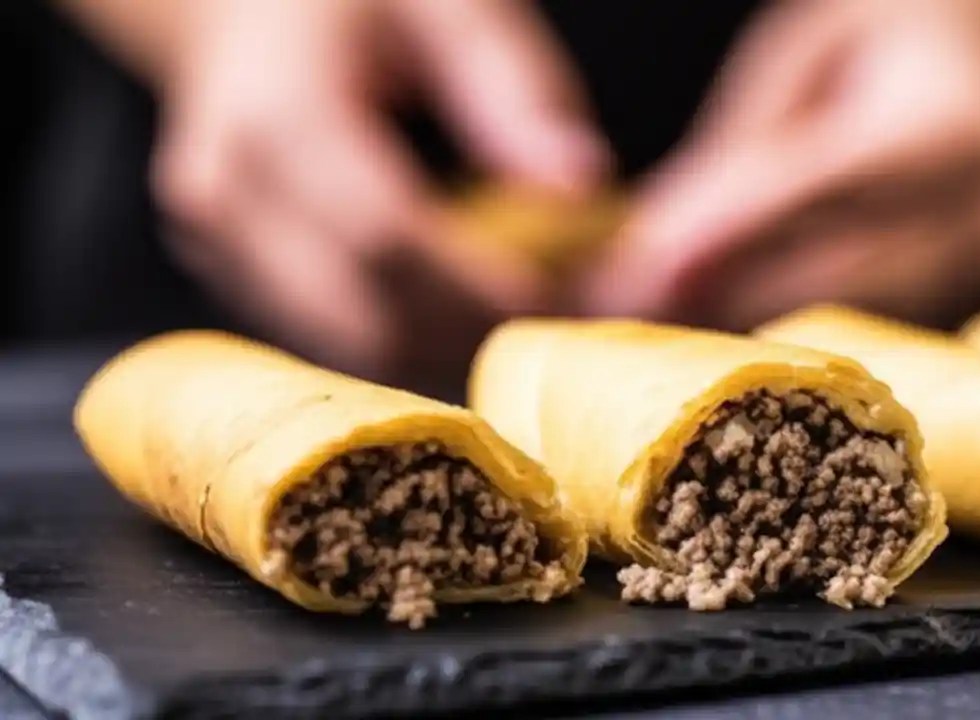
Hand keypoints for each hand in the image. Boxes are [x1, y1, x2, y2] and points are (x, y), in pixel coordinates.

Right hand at [142, 0, 606, 382]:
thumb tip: (580, 186)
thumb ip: (512, 86)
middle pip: (370, 321)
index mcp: (274, 114)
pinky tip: (470, 297)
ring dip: (455, 345)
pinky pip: (342, 343)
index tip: (566, 285)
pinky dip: (419, 337)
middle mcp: (227, 199)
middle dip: (481, 329)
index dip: (483, 281)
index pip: (385, 238)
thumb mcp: (448, 4)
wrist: (240, 7)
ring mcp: (220, 250)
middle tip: (569, 303)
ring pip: (358, 353)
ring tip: (525, 298)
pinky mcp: (238, 281)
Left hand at [585, 1, 979, 329]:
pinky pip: (858, 335)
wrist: (979, 75)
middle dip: (723, 295)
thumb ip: (743, 147)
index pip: (825, 183)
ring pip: (845, 322)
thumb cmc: (879, 45)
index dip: (732, 230)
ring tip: (658, 316)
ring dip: (743, 324)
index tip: (648, 263)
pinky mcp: (961, 309)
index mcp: (954, 125)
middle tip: (627, 305)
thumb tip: (652, 242)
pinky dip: (783, 330)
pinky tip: (716, 321)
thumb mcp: (804, 60)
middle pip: (836, 276)